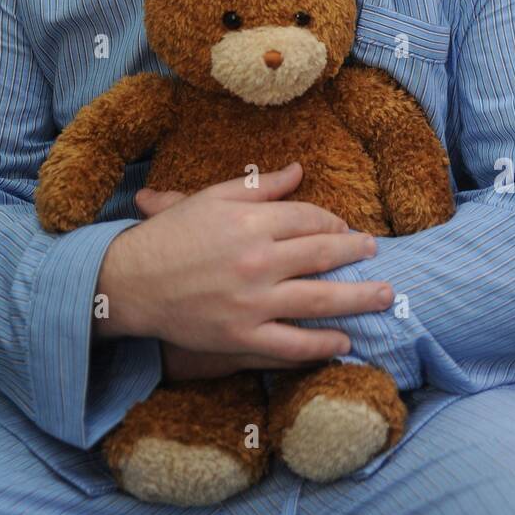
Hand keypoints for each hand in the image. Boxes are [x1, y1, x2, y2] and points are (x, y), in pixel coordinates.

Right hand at [94, 163, 391, 369]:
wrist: (129, 282)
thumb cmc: (169, 235)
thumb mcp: (212, 198)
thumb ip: (260, 185)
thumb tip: (299, 170)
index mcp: (250, 221)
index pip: (308, 218)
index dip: (332, 222)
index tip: (345, 227)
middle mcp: (257, 259)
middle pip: (322, 254)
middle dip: (355, 252)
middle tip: (375, 253)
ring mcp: (252, 301)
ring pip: (319, 300)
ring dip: (358, 298)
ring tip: (384, 295)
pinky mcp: (242, 336)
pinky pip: (292, 344)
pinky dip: (321, 344)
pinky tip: (343, 341)